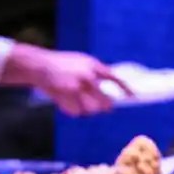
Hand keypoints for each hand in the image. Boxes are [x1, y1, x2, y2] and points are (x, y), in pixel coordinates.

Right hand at [0, 44, 132, 116]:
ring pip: (90, 110)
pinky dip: (72, 110)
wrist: (40, 65)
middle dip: (104, 106)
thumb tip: (111, 89)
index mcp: (92, 66)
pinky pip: (76, 112)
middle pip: (104, 102)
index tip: (133, 97)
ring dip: (86, 109)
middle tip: (104, 107)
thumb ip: (95, 73)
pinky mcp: (66, 98)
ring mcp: (77, 88)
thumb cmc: (62, 64)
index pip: (114, 78)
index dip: (125, 88)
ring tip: (77, 99)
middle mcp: (87, 77)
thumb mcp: (81, 62)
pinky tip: (65, 101)